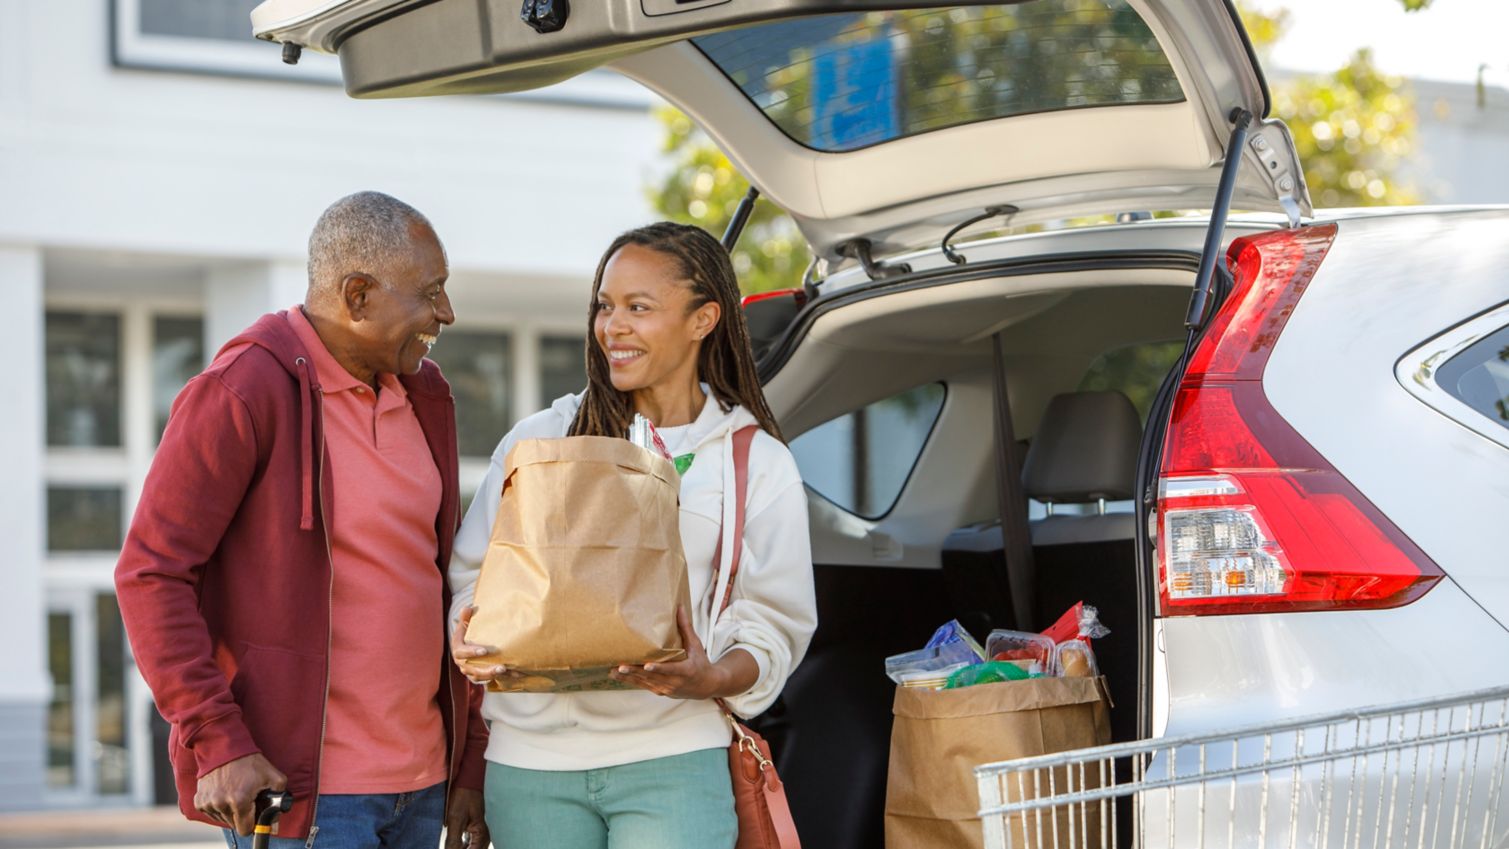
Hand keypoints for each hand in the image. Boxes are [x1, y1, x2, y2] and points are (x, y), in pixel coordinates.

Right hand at [195, 753, 286, 835]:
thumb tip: (275, 819)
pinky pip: (211, 812)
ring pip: (223, 819)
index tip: (255, 813)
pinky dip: (218, 806)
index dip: (253, 823)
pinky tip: (223, 791)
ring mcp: (208, 803)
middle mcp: (221, 804)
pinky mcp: (199, 801)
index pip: (245, 829)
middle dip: (242, 814)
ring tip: (234, 791)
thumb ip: (279, 798)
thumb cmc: (249, 761)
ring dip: (229, 810)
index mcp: (239, 801)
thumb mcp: (272, 776)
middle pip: (235, 824)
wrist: (223, 747)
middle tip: (246, 797)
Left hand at [444, 787, 488, 848]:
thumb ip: (453, 840)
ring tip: (451, 843)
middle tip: (450, 845)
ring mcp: (479, 835)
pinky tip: (453, 844)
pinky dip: (461, 846)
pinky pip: (468, 845)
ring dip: (460, 848)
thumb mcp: (455, 820)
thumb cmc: (464, 796)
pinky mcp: (473, 831)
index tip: (450, 846)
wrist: (468, 781)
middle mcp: (483, 838)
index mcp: (481, 836)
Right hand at [451, 606, 510, 684]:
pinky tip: (515, 674)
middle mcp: (462, 663)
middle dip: (487, 670)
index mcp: (457, 650)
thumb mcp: (464, 625)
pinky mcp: (479, 676)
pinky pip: (490, 679)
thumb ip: (466, 617)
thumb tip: (468, 608)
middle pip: (473, 670)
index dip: (472, 653)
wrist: (464, 647)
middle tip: (502, 668)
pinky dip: (503, 678)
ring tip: (508, 672)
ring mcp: (470, 671)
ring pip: (481, 677)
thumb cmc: (466, 633)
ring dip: (495, 676)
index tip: (484, 651)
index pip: (462, 653)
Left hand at [610, 606, 737, 699]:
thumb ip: (685, 627)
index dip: (658, 668)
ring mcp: (665, 689)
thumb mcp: (696, 645)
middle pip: (652, 677)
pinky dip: (630, 680)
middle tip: (620, 666)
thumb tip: (679, 607)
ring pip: (644, 682)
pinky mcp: (659, 691)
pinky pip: (643, 685)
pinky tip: (617, 675)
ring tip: (613, 671)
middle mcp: (674, 682)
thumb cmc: (701, 663)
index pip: (670, 670)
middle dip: (635, 672)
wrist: (705, 686)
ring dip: (628, 677)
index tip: (647, 665)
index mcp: (685, 671)